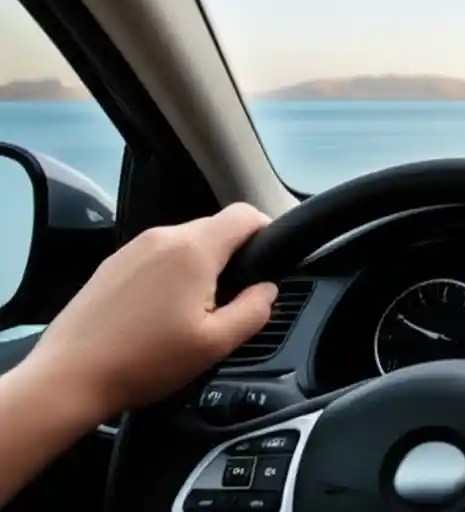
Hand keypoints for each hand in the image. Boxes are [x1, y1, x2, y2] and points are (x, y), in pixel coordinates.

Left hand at [21, 203, 277, 419]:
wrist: (67, 377)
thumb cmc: (145, 361)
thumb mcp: (215, 344)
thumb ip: (255, 310)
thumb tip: (268, 289)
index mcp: (193, 250)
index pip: (244, 214)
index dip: (266, 231)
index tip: (268, 261)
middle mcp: (162, 237)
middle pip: (214, 229)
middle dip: (230, 259)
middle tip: (227, 305)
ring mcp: (132, 248)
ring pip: (184, 245)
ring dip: (198, 270)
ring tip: (189, 316)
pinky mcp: (111, 264)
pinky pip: (156, 258)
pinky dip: (168, 277)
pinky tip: (157, 316)